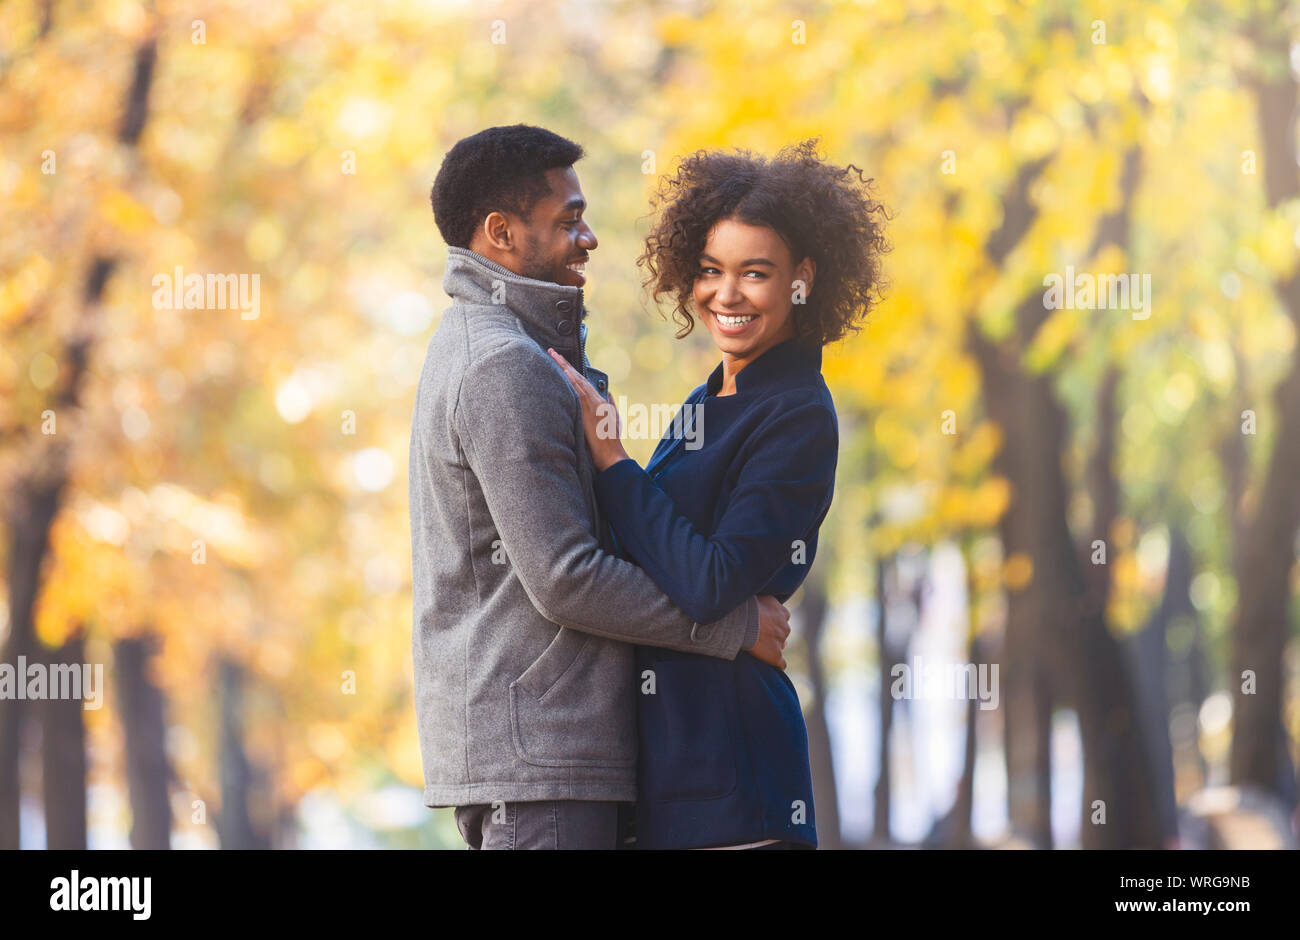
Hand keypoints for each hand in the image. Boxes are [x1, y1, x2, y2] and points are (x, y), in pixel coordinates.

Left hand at [547, 348, 629, 471]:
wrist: (612, 456)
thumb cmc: (611, 440)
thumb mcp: (614, 419)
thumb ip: (610, 403)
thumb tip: (607, 392)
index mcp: (600, 401)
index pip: (584, 381)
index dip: (573, 370)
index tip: (563, 361)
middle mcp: (595, 400)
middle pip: (578, 377)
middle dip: (565, 363)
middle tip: (552, 352)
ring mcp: (591, 406)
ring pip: (576, 382)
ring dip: (564, 368)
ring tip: (553, 356)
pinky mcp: (587, 413)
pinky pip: (576, 393)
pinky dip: (570, 382)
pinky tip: (562, 373)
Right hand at [748, 595, 790, 669]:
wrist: (745, 621)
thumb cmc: (747, 606)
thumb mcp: (758, 596)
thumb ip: (763, 600)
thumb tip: (756, 597)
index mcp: (783, 612)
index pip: (783, 617)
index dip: (774, 621)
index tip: (765, 622)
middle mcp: (785, 627)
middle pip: (783, 631)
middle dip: (775, 633)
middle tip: (761, 635)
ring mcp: (781, 641)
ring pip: (782, 645)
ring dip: (775, 646)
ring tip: (762, 647)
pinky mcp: (775, 655)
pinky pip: (781, 663)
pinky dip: (777, 663)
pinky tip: (772, 664)